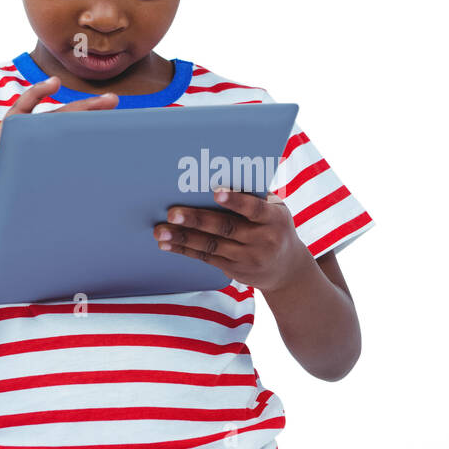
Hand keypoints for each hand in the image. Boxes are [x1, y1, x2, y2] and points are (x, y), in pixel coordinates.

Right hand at [0, 76, 116, 199]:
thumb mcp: (23, 180)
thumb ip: (43, 180)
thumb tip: (69, 198)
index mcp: (39, 144)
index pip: (70, 132)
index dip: (91, 127)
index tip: (117, 125)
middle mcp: (32, 133)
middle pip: (69, 119)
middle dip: (93, 111)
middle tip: (115, 101)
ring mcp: (20, 130)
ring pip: (56, 115)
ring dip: (79, 107)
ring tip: (101, 100)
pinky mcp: (4, 131)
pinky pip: (23, 110)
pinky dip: (36, 95)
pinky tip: (51, 84)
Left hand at [153, 187, 312, 293]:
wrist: (287, 270)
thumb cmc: (274, 226)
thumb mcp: (275, 210)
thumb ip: (253, 196)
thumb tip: (215, 177)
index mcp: (275, 218)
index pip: (255, 208)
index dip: (236, 200)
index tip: (216, 191)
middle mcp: (263, 240)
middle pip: (226, 228)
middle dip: (197, 219)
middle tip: (173, 212)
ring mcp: (248, 258)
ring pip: (211, 246)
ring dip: (183, 238)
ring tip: (160, 231)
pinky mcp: (234, 271)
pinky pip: (206, 258)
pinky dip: (185, 250)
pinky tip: (167, 244)